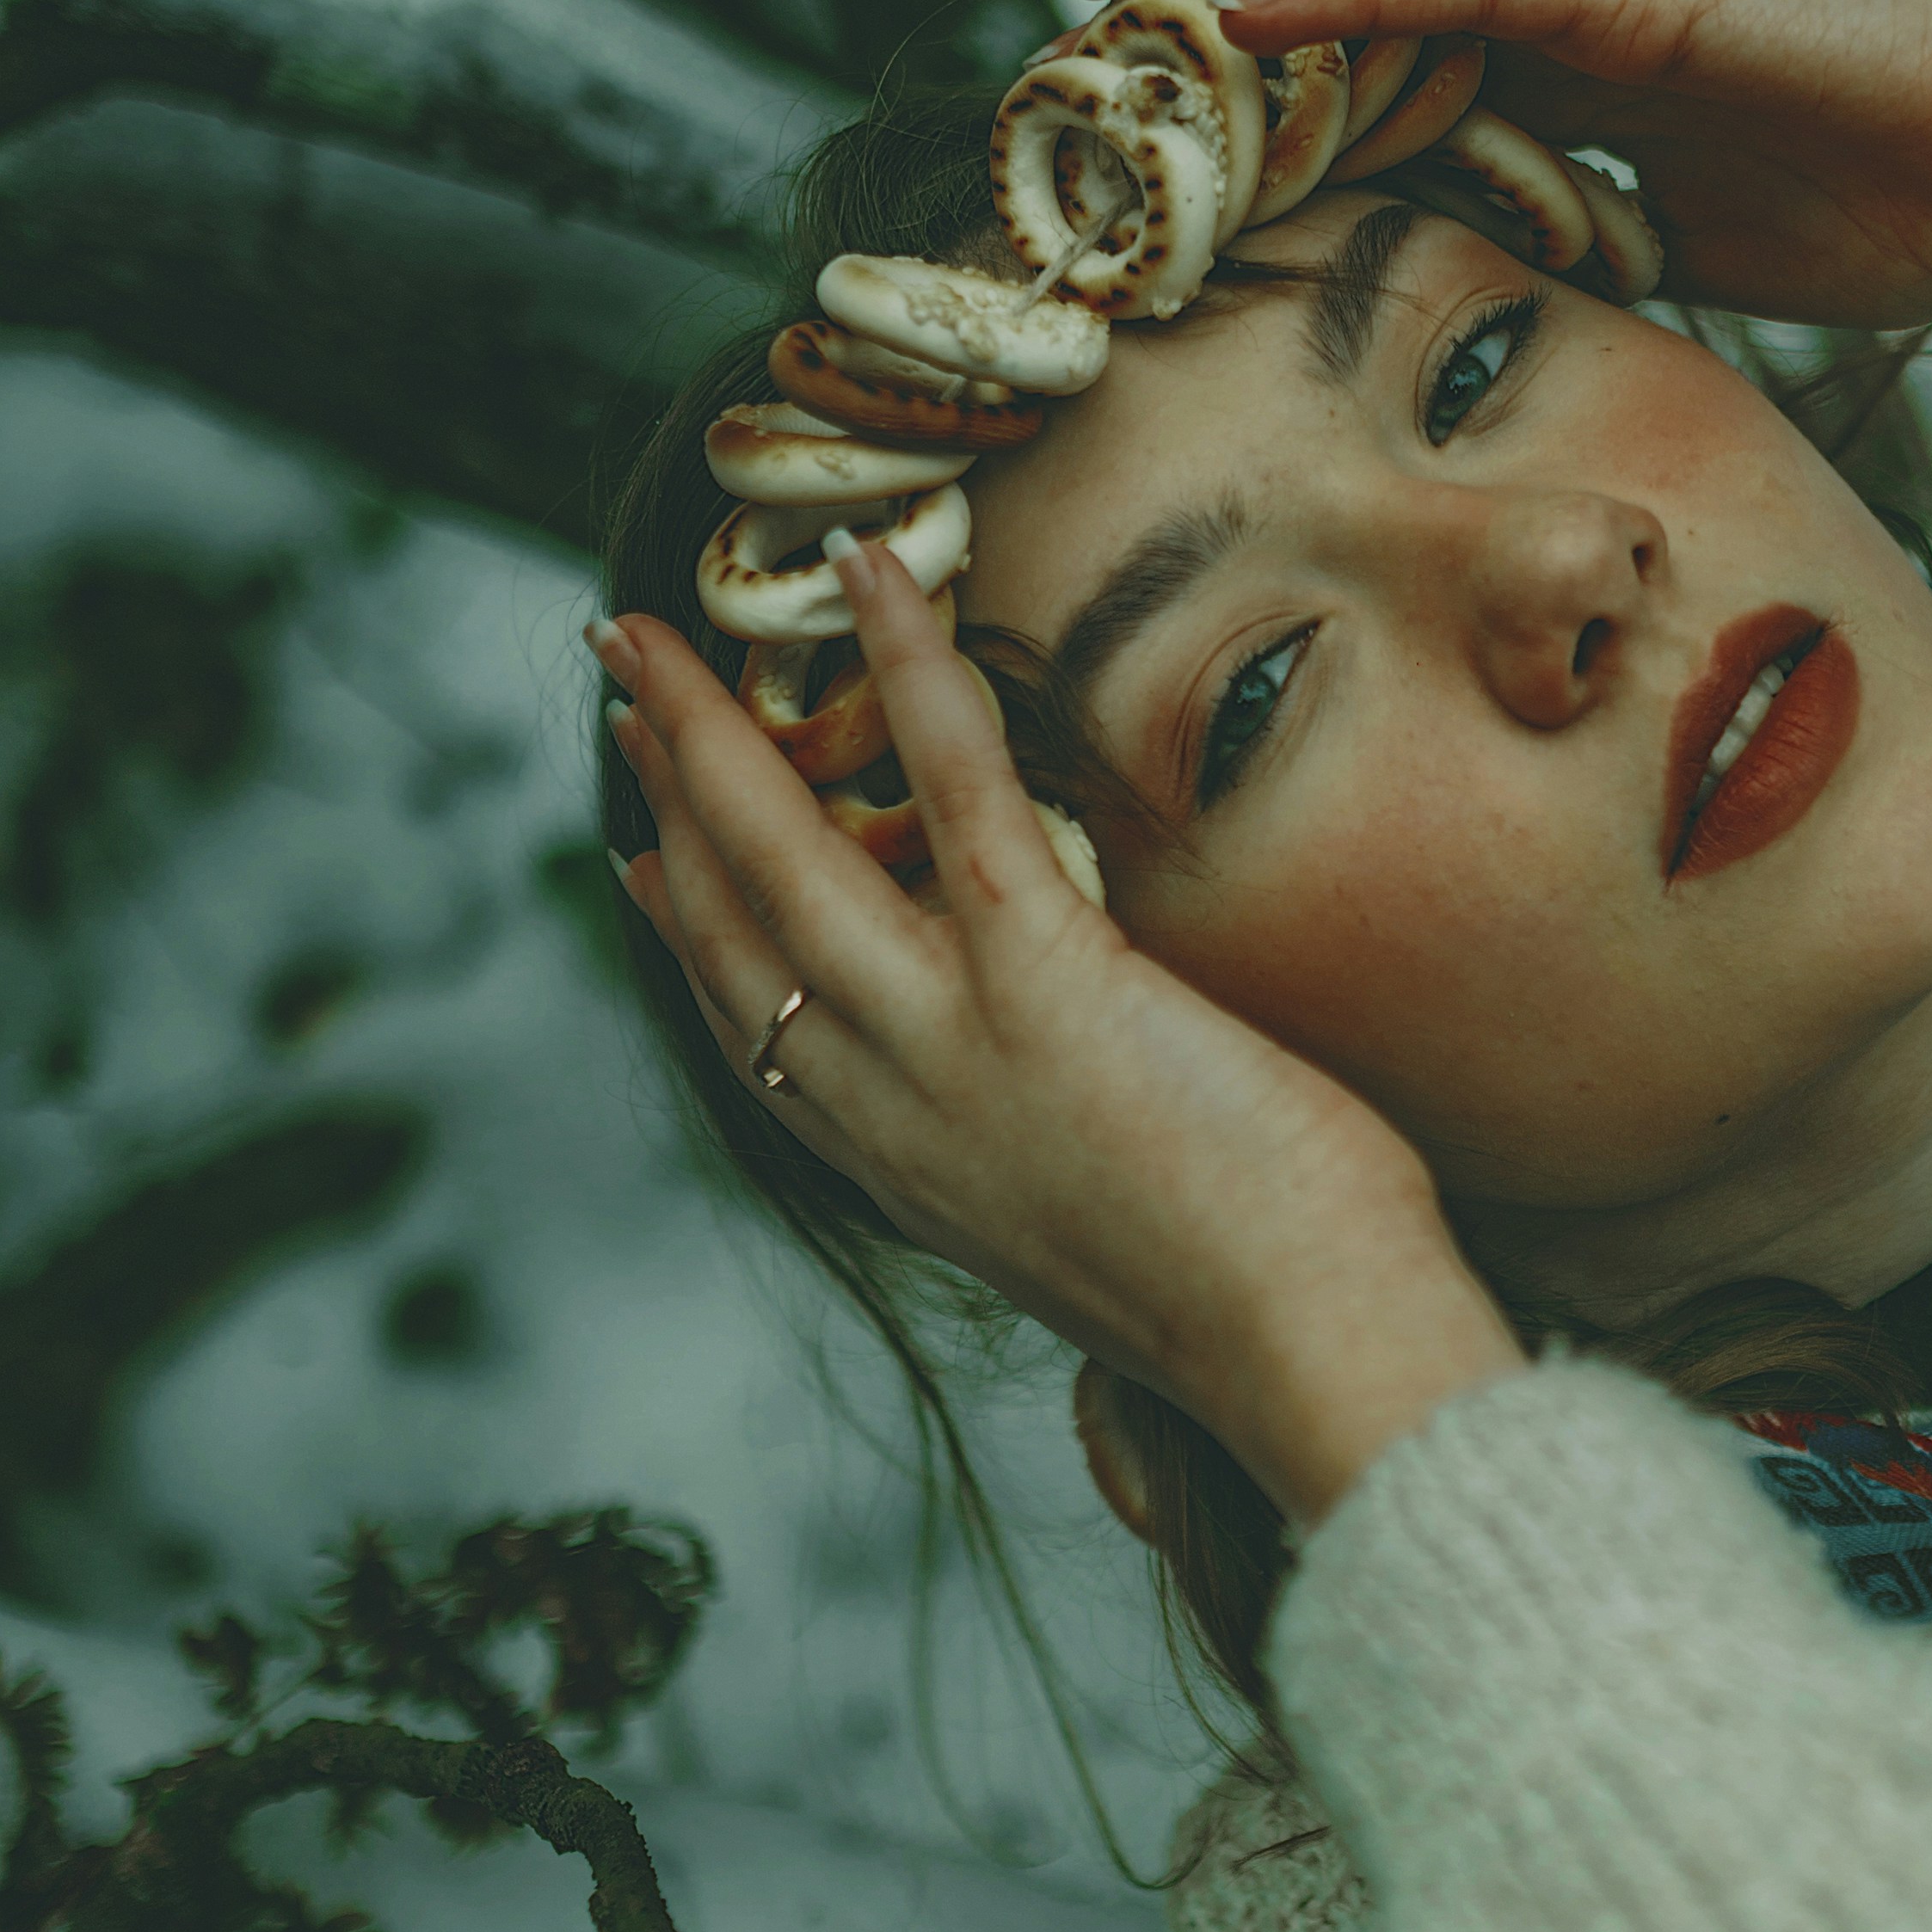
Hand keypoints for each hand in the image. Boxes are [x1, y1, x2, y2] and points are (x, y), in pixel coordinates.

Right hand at [598, 537, 1522, 1525]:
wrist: (1310, 1355)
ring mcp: (947, 1036)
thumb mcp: (1119, 1241)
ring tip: (659, 631)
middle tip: (621, 686)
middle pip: (730, 926)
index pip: (752, 1033)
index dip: (686, 931)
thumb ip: (1068, 1171)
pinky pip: (950, 789)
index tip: (641, 856)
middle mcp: (888, 1107)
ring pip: (784, 855)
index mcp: (903, 1171)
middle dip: (662, 794)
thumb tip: (1106, 1130)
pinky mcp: (1038, 973)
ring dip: (709, 728)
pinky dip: (908, 667)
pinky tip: (881, 576)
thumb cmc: (1268, 1308)